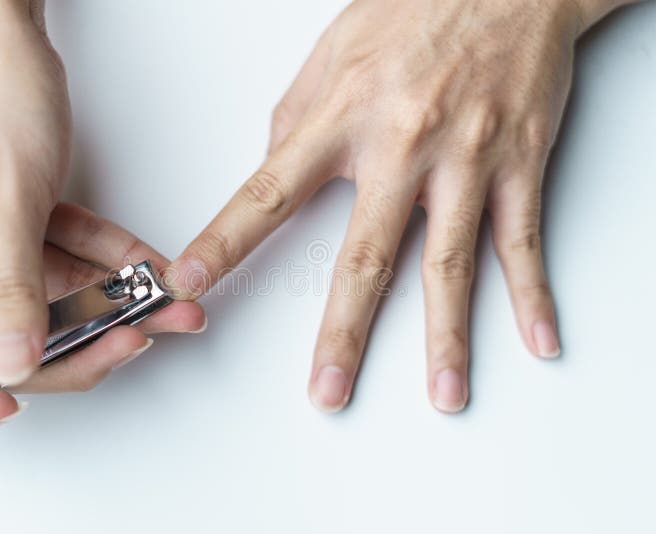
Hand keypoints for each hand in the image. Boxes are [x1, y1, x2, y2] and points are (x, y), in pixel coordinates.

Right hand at [0, 1, 204, 436]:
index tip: (9, 406)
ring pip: (56, 300)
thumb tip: (9, 370)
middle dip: (78, 348)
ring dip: (115, 303)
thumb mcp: (3, 201)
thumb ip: (10, 291)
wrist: (0, 29)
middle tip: (134, 337)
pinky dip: (114, 262)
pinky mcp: (26, 219)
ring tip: (171, 303)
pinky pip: (75, 257)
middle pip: (10, 344)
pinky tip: (154, 268)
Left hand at [169, 0, 633, 412]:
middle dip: (344, 330)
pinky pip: (521, 239)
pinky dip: (532, 294)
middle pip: (366, 255)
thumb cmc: (412, 10)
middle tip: (328, 388)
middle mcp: (401, 145)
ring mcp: (463, 160)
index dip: (225, 242)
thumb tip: (267, 171)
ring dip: (447, 337)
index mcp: (342, 119)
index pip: (268, 193)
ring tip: (443, 392)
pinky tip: (536, 338)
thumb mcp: (331, 53)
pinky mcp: (516, 163)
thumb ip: (294, 119)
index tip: (190, 284)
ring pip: (449, 263)